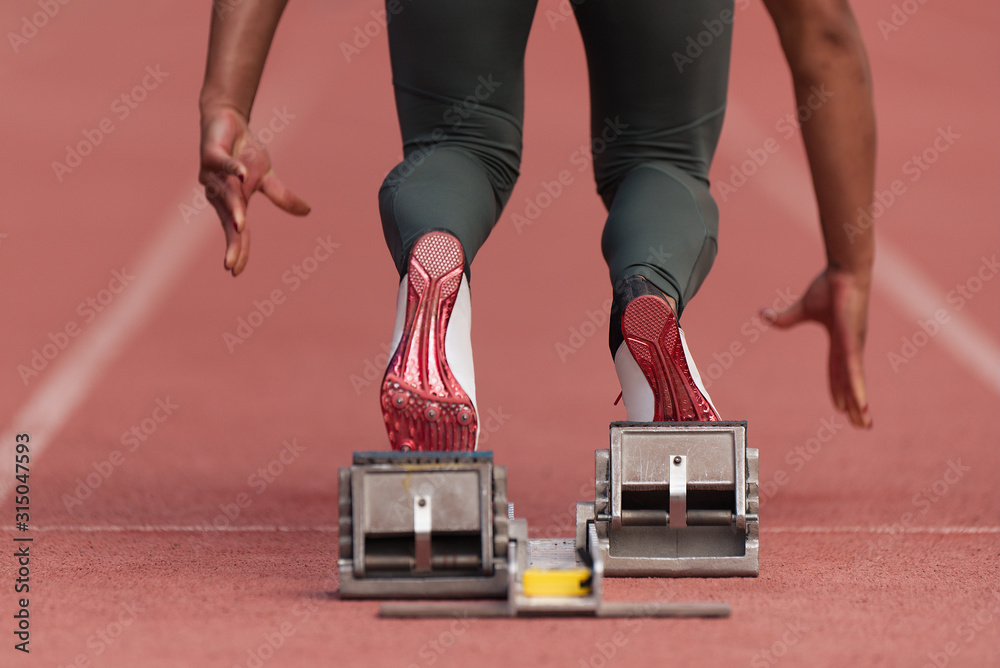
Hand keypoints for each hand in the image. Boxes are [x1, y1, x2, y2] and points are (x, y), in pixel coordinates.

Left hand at [199, 106, 309, 275]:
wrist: (227, 121)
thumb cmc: (244, 152)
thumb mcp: (266, 176)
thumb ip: (282, 197)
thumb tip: (307, 212)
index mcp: (233, 203)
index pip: (236, 232)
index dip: (238, 250)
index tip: (235, 271)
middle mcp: (219, 193)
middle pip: (228, 221)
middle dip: (231, 242)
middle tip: (230, 263)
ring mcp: (213, 174)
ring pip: (226, 195)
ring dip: (234, 210)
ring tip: (242, 226)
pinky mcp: (211, 153)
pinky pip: (222, 162)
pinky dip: (230, 168)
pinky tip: (239, 174)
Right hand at [762, 267, 873, 427]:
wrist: (845, 271)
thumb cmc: (829, 285)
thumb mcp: (803, 307)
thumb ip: (784, 318)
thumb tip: (761, 314)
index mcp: (841, 341)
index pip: (838, 371)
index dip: (840, 389)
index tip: (843, 407)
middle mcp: (851, 346)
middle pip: (851, 381)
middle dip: (856, 404)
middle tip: (862, 425)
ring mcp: (854, 345)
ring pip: (855, 382)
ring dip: (860, 404)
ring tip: (865, 424)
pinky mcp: (853, 341)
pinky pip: (852, 370)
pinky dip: (856, 387)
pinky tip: (862, 402)